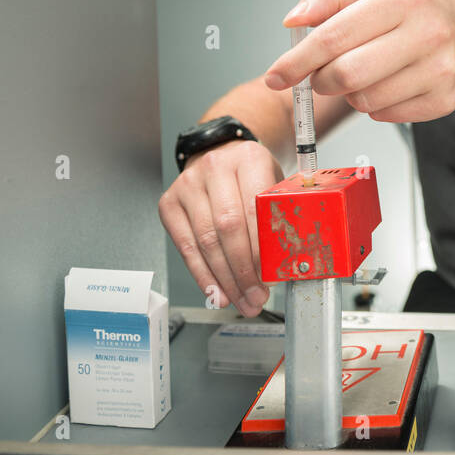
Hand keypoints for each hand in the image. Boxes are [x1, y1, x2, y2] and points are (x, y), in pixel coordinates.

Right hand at [157, 139, 282, 316]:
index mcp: (248, 160)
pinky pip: (185, 247)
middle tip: (256, 297)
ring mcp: (187, 185)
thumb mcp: (274, 184)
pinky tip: (216, 291)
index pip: (254, 210)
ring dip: (224, 279)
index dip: (261, 249)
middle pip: (227, 228)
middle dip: (243, 271)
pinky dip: (202, 274)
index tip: (270, 277)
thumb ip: (280, 215)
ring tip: (240, 300)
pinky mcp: (169, 203)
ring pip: (205, 241)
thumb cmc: (252, 174)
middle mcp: (214, 168)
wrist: (221, 153)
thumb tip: (286, 263)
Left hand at [264, 0, 454, 122]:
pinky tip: (390, 85)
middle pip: (346, 75)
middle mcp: (426, 33)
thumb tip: (294, 20)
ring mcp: (439, 71)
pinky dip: (376, 105)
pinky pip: (386, 115)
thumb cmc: (421, 13)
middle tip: (323, 75)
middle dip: (321, 81)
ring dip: (350, 93)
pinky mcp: (443, 101)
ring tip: (366, 74)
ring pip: (364, 100)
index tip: (277, 75)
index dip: (298, 60)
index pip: (334, 35)